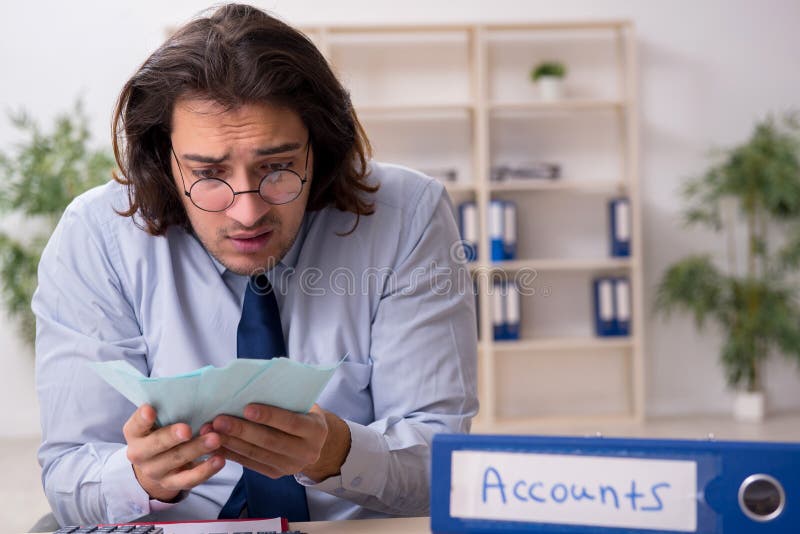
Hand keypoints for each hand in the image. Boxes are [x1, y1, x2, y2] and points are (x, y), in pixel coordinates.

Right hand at [123, 404, 225, 501]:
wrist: (155, 463)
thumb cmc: (161, 430)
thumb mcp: (157, 420)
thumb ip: (167, 409)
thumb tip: (189, 390)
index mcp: (134, 433)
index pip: (135, 425)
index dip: (142, 418)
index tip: (150, 409)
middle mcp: (139, 454)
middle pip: (156, 445)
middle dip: (172, 437)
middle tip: (188, 429)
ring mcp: (155, 471)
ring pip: (176, 460)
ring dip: (197, 449)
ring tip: (215, 439)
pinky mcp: (171, 484)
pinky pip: (189, 479)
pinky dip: (206, 470)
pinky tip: (220, 459)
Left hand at [204, 403, 350, 482]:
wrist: (315, 442)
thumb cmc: (303, 411)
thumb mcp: (304, 403)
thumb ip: (285, 398)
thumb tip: (252, 384)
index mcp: (316, 430)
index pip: (291, 423)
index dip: (269, 416)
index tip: (246, 407)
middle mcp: (306, 452)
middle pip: (270, 441)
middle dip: (242, 431)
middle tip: (218, 420)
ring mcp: (291, 466)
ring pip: (256, 454)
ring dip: (231, 443)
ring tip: (210, 432)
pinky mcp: (276, 474)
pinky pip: (250, 464)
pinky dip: (231, 454)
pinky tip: (215, 445)